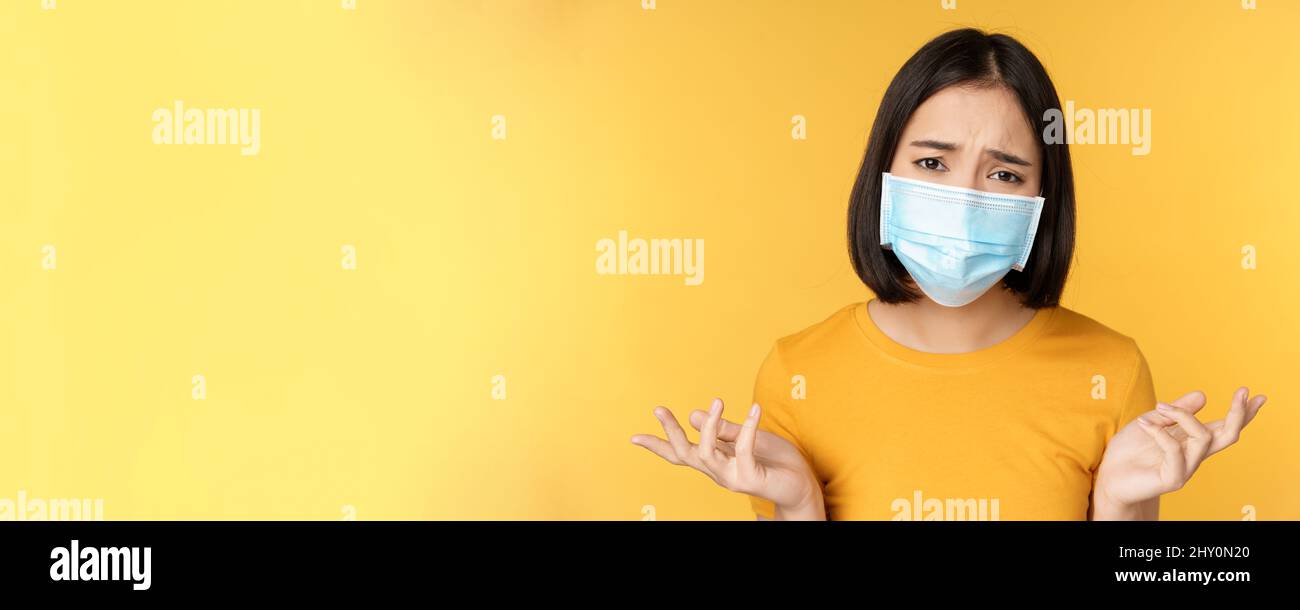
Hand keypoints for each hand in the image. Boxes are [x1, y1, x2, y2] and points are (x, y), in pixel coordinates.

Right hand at [631, 398, 822, 517]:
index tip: (633, 437)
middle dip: (670, 432)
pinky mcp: (750, 478)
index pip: (680, 454)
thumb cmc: (776, 461)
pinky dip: (749, 427)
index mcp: (715, 461)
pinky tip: (756, 408)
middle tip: (658, 409)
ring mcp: (732, 477)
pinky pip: (743, 449)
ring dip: (708, 425)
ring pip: (706, 452)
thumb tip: (692, 413)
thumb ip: (724, 429)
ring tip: (717, 400)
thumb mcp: (745, 438)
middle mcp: (718, 471)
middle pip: (685, 454)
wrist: (802, 486)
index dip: (657, 445)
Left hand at [1096, 387, 1267, 507]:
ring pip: (1204, 438)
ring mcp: (1186, 468)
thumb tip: (1203, 395)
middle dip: (1238, 414)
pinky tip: (1144, 424)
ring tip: (1160, 406)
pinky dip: (1160, 433)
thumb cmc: (1130, 450)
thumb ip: (1176, 412)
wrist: (1109, 475)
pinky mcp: (1172, 479)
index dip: (1243, 413)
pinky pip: (1175, 451)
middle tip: (1242, 392)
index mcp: (1192, 441)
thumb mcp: (1152, 422)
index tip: (1256, 394)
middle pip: (1228, 436)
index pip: (1224, 427)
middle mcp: (1194, 455)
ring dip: (1183, 416)